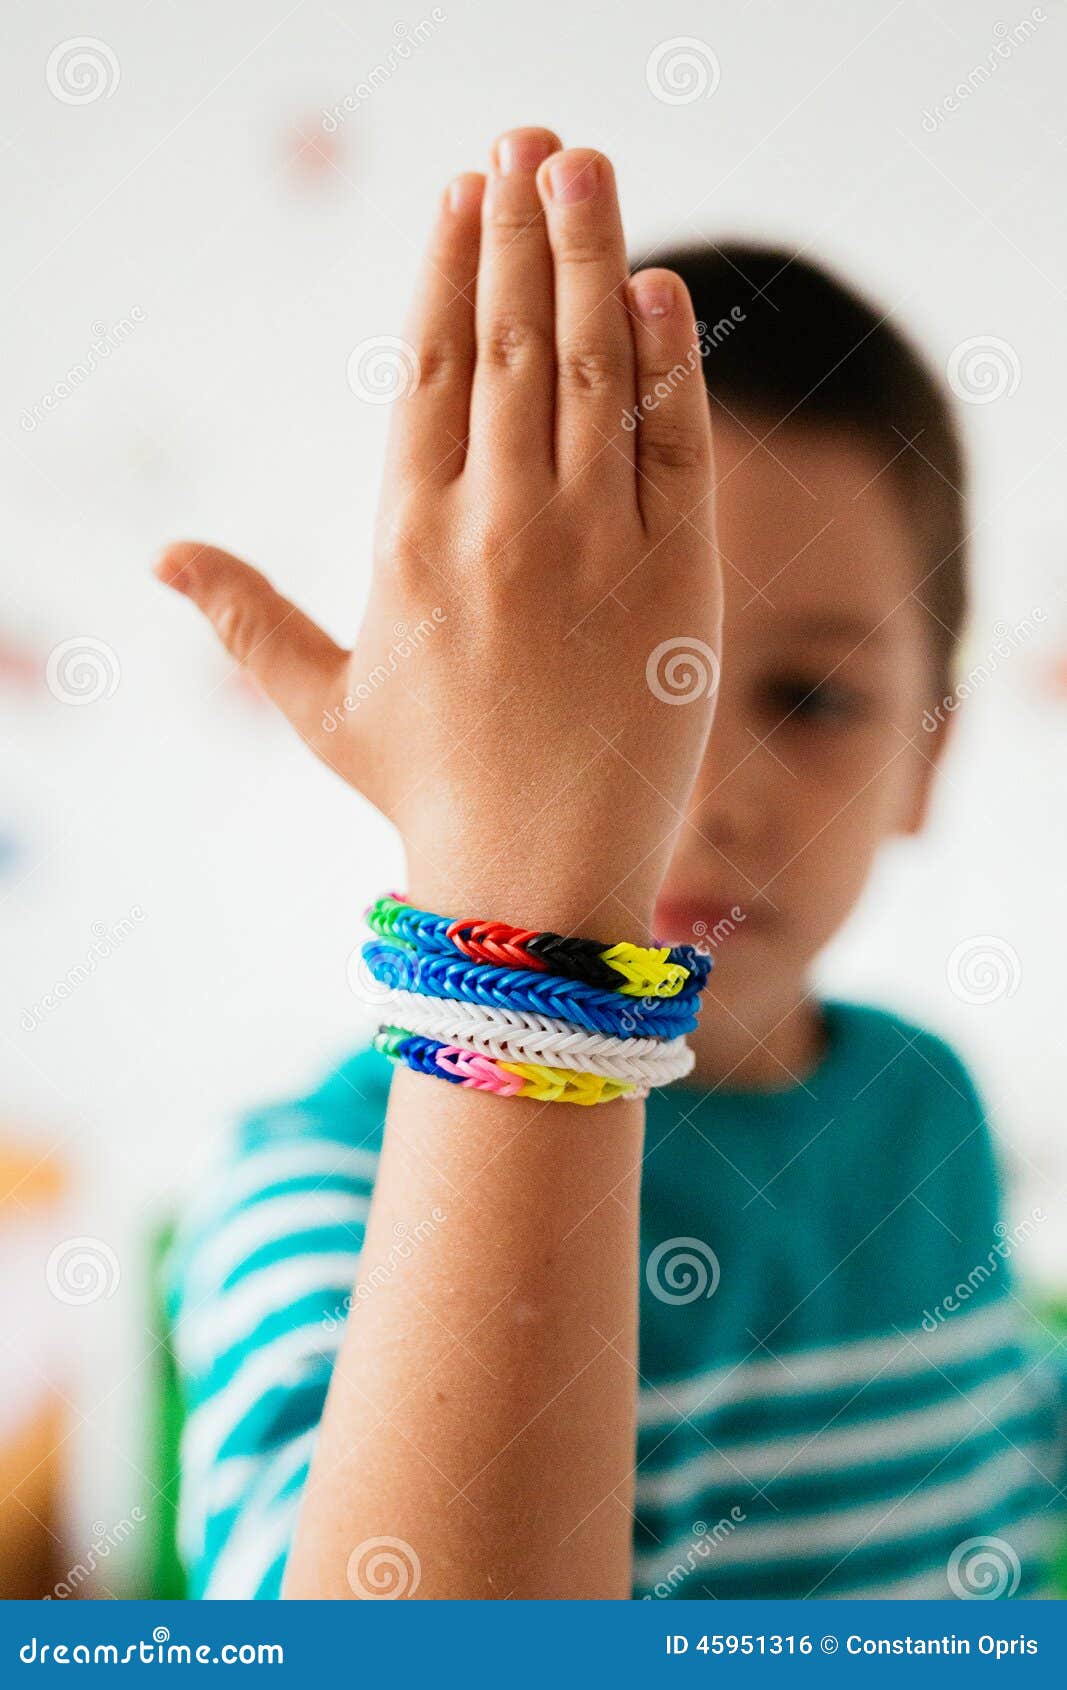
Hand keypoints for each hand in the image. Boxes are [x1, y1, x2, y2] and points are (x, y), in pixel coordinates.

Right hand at [156, 128, 720, 933]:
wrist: (538, 880)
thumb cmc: (426, 792)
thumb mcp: (323, 703)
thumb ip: (248, 618)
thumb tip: (162, 556)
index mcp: (410, 540)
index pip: (431, 369)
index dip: (447, 270)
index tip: (460, 191)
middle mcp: (501, 525)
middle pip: (514, 342)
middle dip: (519, 225)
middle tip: (529, 137)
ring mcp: (597, 546)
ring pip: (595, 369)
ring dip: (591, 254)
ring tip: (584, 165)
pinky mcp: (680, 578)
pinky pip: (677, 447)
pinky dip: (670, 363)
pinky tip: (658, 290)